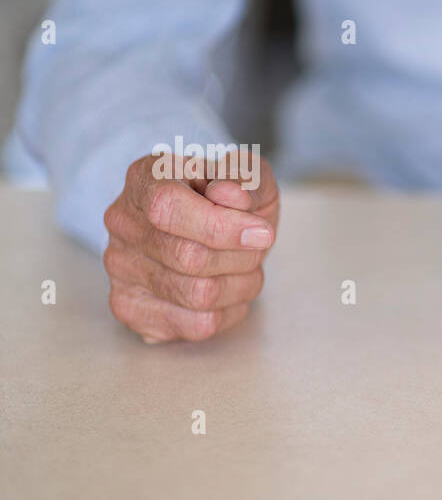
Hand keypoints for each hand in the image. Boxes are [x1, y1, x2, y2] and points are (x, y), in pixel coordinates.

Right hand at [102, 152, 278, 342]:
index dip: (221, 226)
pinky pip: (197, 325)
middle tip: (258, 246)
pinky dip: (230, 310)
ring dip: (242, 284)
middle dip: (242, 257)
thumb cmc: (227, 198)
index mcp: (145, 178)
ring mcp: (120, 267)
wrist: (205, 224)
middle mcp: (122, 223)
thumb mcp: (247, 174)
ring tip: (245, 266)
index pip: (167, 207)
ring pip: (198, 295)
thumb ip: (244, 177)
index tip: (262, 232)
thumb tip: (232, 196)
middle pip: (189, 258)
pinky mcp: (131, 307)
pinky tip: (229, 287)